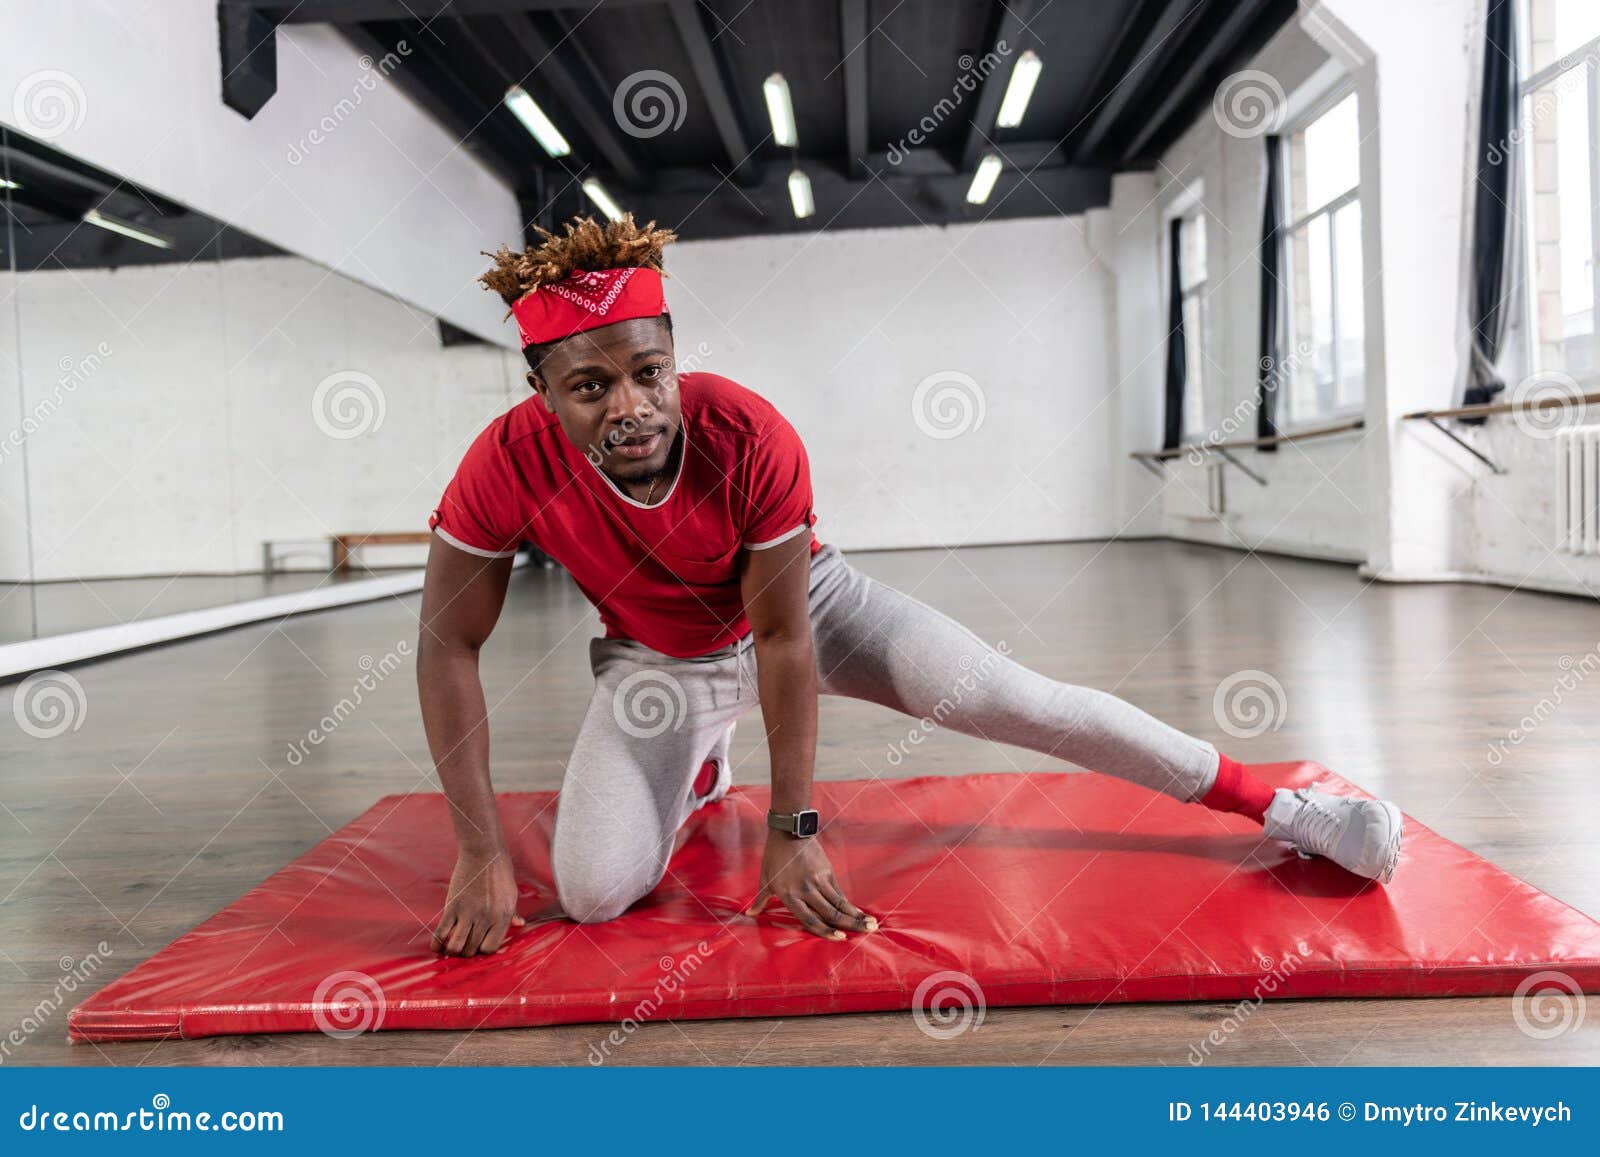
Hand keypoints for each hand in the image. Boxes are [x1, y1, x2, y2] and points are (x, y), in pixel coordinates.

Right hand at [431, 847, 524, 956]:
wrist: (483, 852)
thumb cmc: (499, 871)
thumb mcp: (511, 893)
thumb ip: (513, 912)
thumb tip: (520, 924)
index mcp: (503, 916)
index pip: (490, 948)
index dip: (482, 950)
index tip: (478, 946)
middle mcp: (486, 918)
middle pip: (472, 950)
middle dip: (466, 952)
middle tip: (462, 946)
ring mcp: (469, 913)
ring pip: (457, 947)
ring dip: (452, 950)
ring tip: (451, 946)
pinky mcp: (452, 906)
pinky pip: (441, 933)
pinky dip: (437, 944)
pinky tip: (437, 946)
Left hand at [744, 831, 877, 939]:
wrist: (788, 831)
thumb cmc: (774, 856)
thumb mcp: (765, 878)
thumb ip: (760, 899)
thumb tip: (749, 914)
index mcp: (789, 895)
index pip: (810, 919)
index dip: (825, 931)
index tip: (840, 938)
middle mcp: (805, 890)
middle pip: (830, 913)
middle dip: (850, 925)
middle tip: (866, 933)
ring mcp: (818, 880)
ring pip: (839, 903)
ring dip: (856, 915)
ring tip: (871, 924)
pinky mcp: (827, 871)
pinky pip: (838, 891)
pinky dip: (848, 903)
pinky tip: (858, 911)